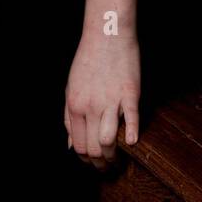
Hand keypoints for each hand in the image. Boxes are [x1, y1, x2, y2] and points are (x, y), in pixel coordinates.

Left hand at [63, 28, 140, 169]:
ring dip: (114, 155)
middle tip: (108, 167)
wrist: (106, 35)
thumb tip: (71, 145)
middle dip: (100, 163)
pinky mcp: (130, 94)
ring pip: (109, 141)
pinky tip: (132, 141)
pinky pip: (131, 120)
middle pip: (93, 148)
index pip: (78, 146)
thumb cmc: (88, 61)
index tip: (93, 163)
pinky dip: (132, 134)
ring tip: (119, 158)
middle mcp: (90, 106)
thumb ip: (69, 117)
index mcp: (74, 105)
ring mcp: (110, 100)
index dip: (86, 160)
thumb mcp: (70, 88)